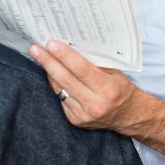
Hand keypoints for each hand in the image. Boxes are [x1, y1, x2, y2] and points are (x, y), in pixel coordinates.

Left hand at [28, 40, 143, 132]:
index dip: (65, 56)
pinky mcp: (75, 120)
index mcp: (108, 89)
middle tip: (35, 48)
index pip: (82, 69)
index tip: (51, 44)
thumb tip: (73, 48)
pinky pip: (61, 98)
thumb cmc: (122, 89)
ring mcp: (83, 114)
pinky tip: (52, 73)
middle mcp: (95, 104)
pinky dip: (56, 84)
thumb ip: (96, 64)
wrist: (129, 115)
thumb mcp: (116, 73)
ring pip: (59, 89)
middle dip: (48, 62)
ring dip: (49, 72)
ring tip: (40, 57)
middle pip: (65, 79)